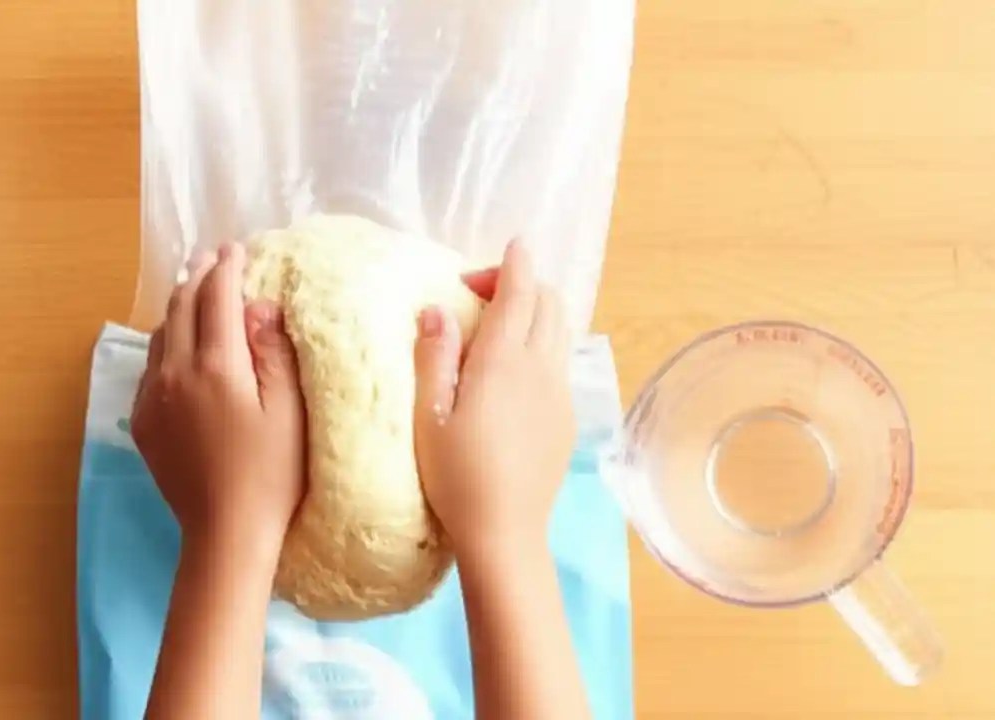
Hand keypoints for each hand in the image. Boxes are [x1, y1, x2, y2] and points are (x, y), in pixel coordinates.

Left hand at [131, 242, 306, 549]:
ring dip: (180, 306)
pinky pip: (152, 366)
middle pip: (181, 307)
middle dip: (199, 276)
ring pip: (161, 334)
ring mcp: (153, 398)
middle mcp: (175, 373)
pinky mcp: (143, 422)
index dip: (228, 267)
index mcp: (216, 366)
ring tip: (196, 292)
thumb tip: (258, 306)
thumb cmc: (271, 474)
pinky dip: (167, 342)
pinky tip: (180, 346)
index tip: (238, 249)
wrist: (225, 532)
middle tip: (215, 258)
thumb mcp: (287, 410)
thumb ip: (273, 352)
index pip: (217, 297)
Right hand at [413, 241, 575, 556]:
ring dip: (535, 313)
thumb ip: (435, 355)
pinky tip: (511, 372)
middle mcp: (541, 368)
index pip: (521, 291)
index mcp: (505, 360)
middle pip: (550, 302)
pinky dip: (541, 343)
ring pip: (560, 330)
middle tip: (481, 296)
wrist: (505, 531)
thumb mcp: (429, 413)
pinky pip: (559, 362)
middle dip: (523, 283)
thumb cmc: (455, 474)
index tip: (512, 244)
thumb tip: (437, 308)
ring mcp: (559, 394)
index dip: (516, 262)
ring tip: (496, 328)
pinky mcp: (565, 417)